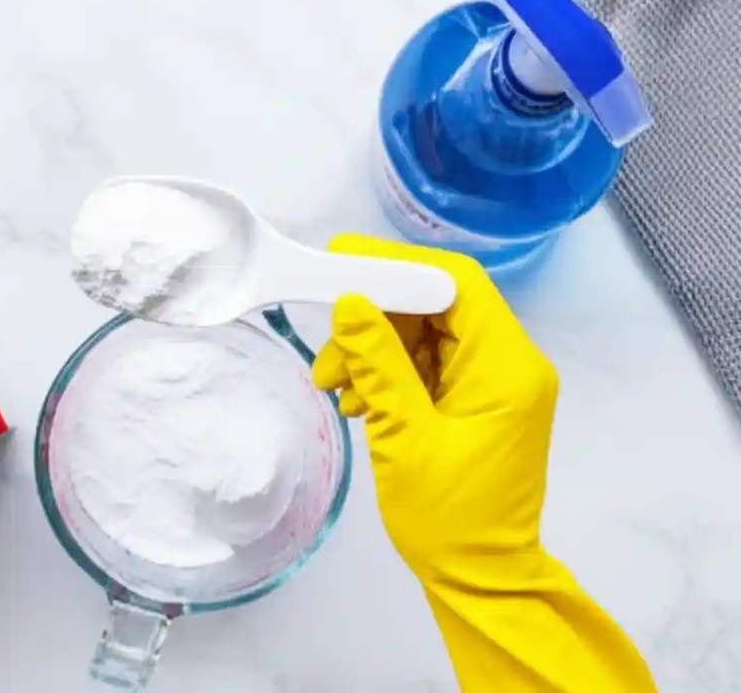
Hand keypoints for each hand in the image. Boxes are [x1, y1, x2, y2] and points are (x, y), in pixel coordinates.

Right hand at [313, 235, 655, 691]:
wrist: (479, 577)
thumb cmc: (450, 518)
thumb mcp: (404, 437)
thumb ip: (379, 364)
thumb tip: (350, 304)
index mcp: (506, 368)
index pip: (457, 283)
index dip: (397, 263)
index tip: (341, 260)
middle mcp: (509, 365)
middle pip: (439, 304)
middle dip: (376, 316)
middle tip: (328, 346)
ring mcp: (493, 383)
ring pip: (427, 333)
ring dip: (375, 348)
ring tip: (333, 383)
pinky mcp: (474, 401)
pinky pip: (428, 364)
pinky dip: (387, 371)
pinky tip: (355, 397)